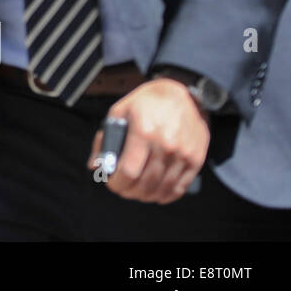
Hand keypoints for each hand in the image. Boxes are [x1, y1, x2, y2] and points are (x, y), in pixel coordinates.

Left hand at [87, 78, 209, 203]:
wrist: (183, 93)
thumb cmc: (147, 102)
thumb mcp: (120, 111)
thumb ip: (105, 139)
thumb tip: (94, 165)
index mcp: (143, 132)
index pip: (129, 171)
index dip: (117, 183)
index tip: (111, 183)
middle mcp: (165, 145)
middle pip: (145, 183)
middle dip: (129, 192)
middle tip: (122, 190)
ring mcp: (182, 154)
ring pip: (163, 187)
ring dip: (147, 196)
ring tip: (137, 193)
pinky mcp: (196, 159)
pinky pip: (181, 186)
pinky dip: (167, 195)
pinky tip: (157, 195)